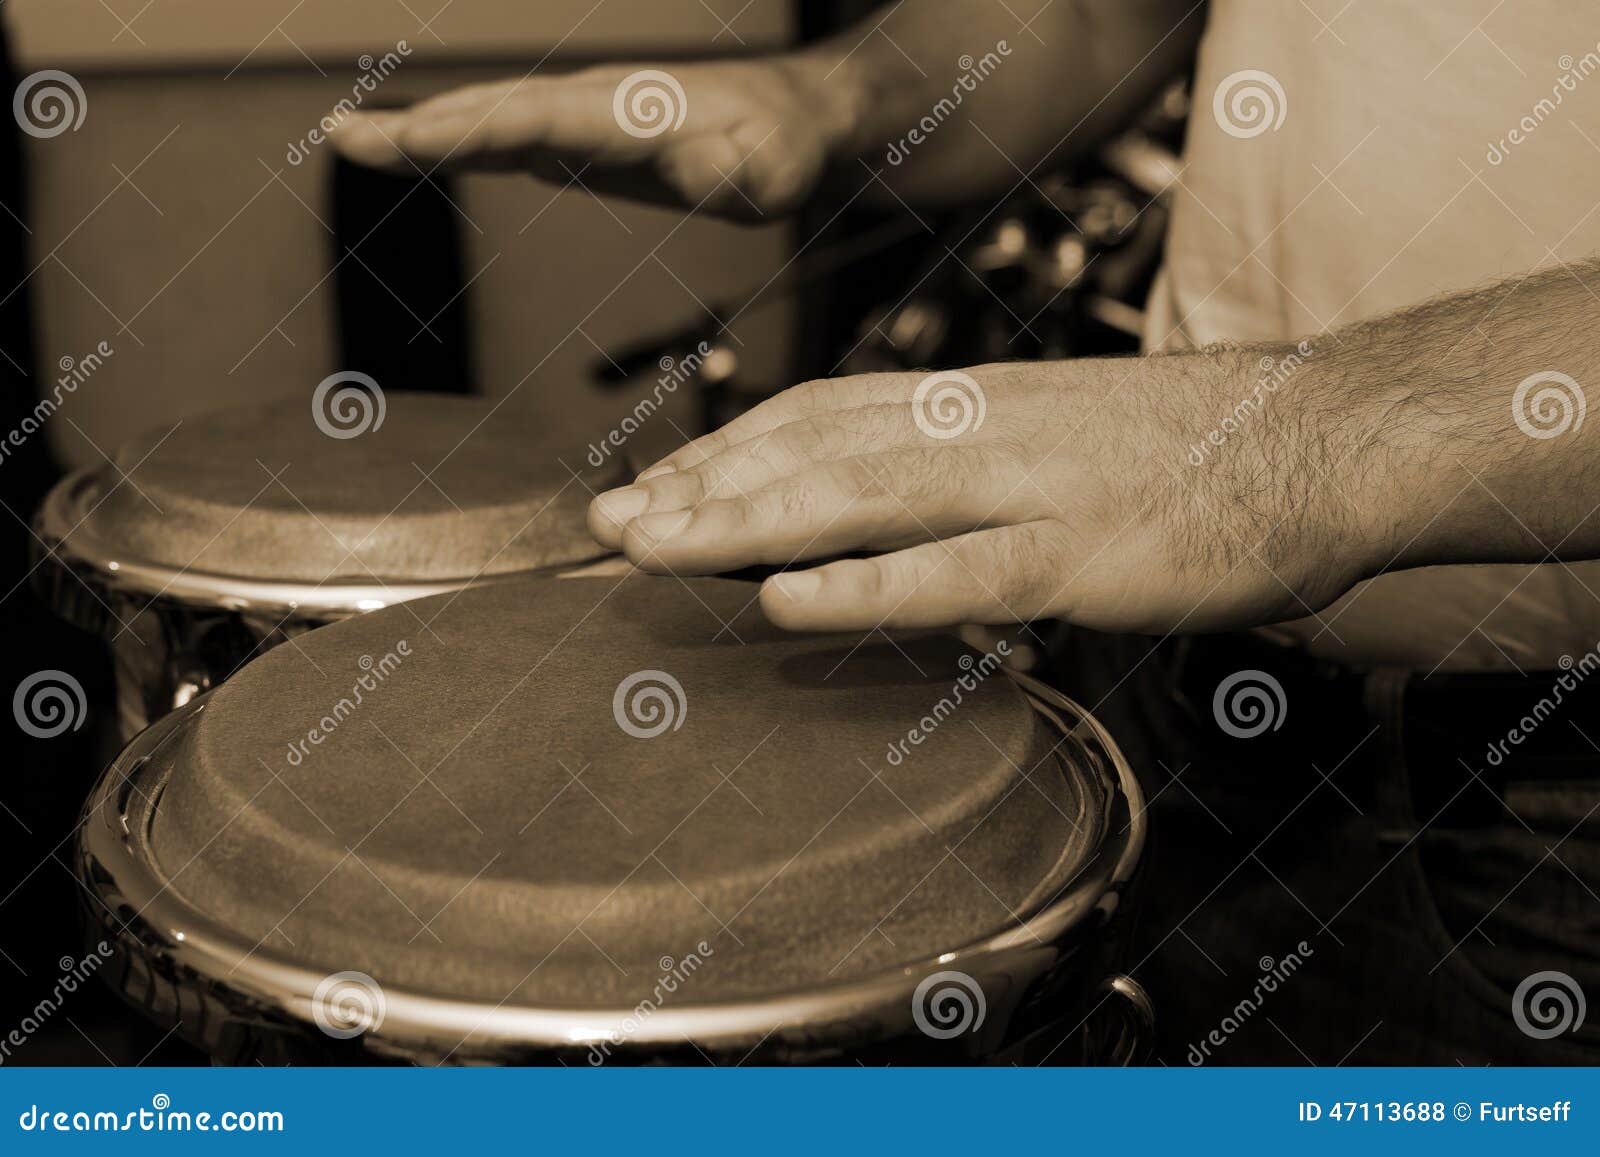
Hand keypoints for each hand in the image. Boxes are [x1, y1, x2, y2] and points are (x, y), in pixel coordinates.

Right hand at [329, 55, 856, 218]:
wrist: (793, 113)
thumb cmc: (784, 148)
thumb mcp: (777, 171)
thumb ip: (739, 174)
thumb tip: (697, 170)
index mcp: (633, 113)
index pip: (540, 122)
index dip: (475, 134)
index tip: (414, 142)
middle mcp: (596, 103)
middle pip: (496, 112)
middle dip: (420, 127)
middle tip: (342, 136)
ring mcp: (584, 113)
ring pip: (492, 116)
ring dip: (423, 128)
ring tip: (351, 137)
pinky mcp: (582, 133)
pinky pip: (508, 132)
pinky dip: (456, 137)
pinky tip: (416, 146)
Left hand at [585, 355, 1388, 632]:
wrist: (1325, 438)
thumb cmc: (1198, 451)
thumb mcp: (1066, 433)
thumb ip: (977, 461)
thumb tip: (895, 507)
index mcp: (979, 402)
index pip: (824, 413)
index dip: (729, 448)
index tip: (655, 485)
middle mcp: (985, 429)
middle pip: (816, 448)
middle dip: (704, 488)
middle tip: (610, 527)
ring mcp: (1032, 487)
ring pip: (862, 497)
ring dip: (748, 523)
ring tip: (654, 551)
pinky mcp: (1082, 551)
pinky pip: (957, 570)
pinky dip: (867, 585)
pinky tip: (791, 599)